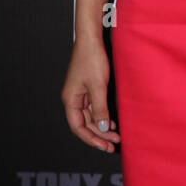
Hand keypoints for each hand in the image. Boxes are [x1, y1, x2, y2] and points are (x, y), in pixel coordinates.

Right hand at [61, 36, 120, 152]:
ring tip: (115, 135)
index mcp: (70, 99)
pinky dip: (102, 116)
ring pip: (90, 117)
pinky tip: (111, 122)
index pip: (78, 127)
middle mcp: (73, 99)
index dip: (91, 138)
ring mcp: (80, 94)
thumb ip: (99, 108)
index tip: (104, 145)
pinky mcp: (88, 89)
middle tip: (113, 144)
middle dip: (98, 135)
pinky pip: (93, 108)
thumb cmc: (91, 59)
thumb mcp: (98, 86)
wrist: (92, 39)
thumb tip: (101, 128)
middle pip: (84, 124)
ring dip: (101, 127)